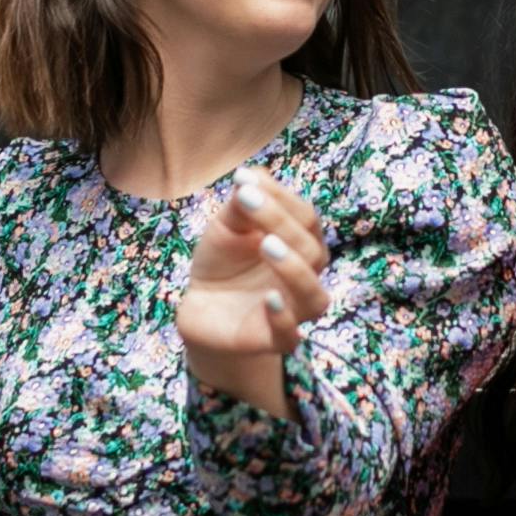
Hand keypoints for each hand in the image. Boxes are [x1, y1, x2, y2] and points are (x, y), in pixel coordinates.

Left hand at [173, 168, 332, 417]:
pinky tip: (267, 299)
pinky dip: (283, 318)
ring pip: (314, 296)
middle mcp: (305, 276)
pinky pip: (291, 336)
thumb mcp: (227, 227)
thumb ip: (241, 204)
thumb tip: (251, 176)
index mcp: (301, 243)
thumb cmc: (223, 261)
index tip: (242, 181)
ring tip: (266, 245)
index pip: (305, 217)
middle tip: (247, 202)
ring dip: (293, 270)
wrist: (201, 305)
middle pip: (310, 249)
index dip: (279, 198)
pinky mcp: (274, 340)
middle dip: (281, 223)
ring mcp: (293, 310)